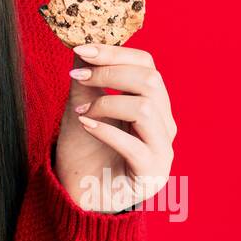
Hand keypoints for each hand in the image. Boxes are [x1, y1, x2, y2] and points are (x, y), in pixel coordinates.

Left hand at [54, 41, 175, 212]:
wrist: (79, 195)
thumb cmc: (84, 151)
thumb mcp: (81, 107)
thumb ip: (86, 80)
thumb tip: (82, 45)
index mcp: (153, 104)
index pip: (147, 65)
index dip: (115, 53)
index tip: (82, 49)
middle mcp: (164, 125)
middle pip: (151, 81)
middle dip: (110, 72)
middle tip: (76, 77)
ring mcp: (162, 150)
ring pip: (145, 108)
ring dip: (107, 102)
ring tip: (81, 111)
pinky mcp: (151, 174)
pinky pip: (136, 145)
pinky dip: (107, 130)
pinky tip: (86, 125)